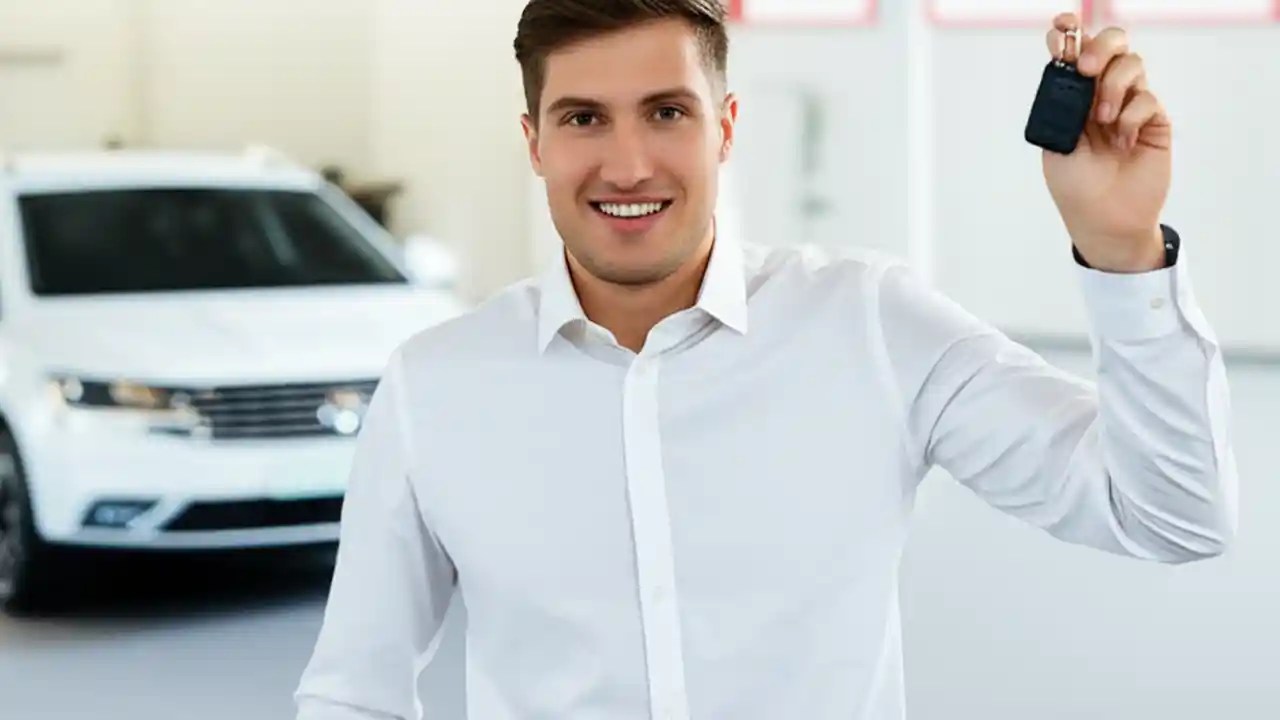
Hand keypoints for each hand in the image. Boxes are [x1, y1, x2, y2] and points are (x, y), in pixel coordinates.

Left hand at [1042, 13, 1170, 272]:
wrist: (1104, 220)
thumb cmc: (1075, 186)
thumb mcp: (1057, 145)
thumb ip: (1063, 108)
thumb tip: (1072, 70)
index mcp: (1073, 97)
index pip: (1074, 53)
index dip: (1069, 34)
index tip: (1062, 27)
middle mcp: (1102, 95)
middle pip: (1112, 44)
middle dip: (1101, 46)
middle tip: (1088, 69)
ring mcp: (1130, 105)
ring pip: (1132, 64)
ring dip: (1115, 86)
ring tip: (1103, 120)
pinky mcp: (1154, 121)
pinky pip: (1148, 98)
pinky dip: (1132, 115)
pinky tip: (1123, 141)